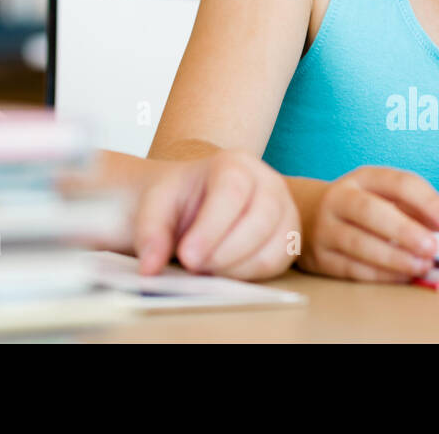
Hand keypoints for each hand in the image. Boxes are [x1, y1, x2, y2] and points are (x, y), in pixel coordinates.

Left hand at [132, 149, 299, 280]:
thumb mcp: (155, 205)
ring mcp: (284, 210)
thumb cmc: (180, 200)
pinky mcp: (288, 239)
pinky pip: (277, 264)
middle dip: (223, 253)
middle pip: (259, 221)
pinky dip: (248, 275)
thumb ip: (150, 232)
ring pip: (271, 248)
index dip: (211, 228)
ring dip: (234, 268)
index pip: (232, 192)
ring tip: (203, 267)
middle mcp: (268, 182)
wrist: (193, 204)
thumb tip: (150, 267)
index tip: (187, 257)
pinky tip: (221, 271)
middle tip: (192, 266)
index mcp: (235, 163)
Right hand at [298, 166, 438, 281]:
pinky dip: (381, 274)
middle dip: (405, 230)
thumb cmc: (361, 207)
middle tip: (433, 246)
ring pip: (359, 243)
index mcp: (361, 178)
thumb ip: (423, 207)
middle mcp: (338, 199)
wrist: (307, 215)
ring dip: (394, 257)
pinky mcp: (320, 257)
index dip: (426, 200)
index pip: (396, 182)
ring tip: (422, 265)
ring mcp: (325, 228)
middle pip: (370, 211)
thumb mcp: (385, 195)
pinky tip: (403, 275)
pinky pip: (352, 268)